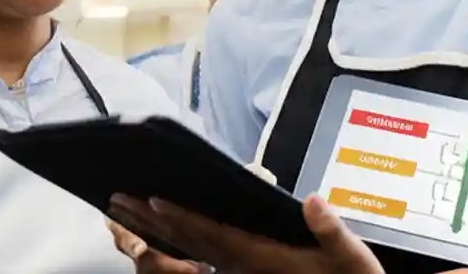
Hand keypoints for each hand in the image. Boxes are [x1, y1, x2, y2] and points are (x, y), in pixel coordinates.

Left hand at [108, 192, 382, 273]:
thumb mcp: (351, 260)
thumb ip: (331, 231)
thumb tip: (313, 201)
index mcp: (261, 258)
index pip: (212, 235)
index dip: (181, 218)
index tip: (153, 201)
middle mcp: (243, 267)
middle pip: (187, 242)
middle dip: (150, 221)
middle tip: (117, 199)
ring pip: (188, 252)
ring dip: (155, 230)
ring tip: (126, 210)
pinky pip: (200, 257)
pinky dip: (176, 241)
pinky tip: (165, 230)